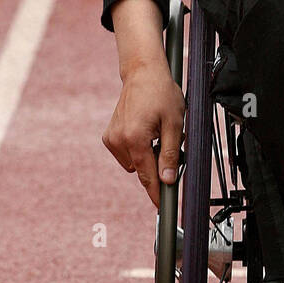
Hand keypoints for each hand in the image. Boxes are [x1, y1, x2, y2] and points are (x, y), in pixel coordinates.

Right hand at [102, 59, 185, 209]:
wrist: (142, 74)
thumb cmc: (161, 94)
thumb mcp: (174, 124)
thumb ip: (171, 154)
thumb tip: (168, 180)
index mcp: (136, 139)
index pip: (148, 176)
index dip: (157, 193)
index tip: (162, 208)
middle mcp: (119, 141)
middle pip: (142, 171)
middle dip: (157, 165)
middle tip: (169, 143)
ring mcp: (111, 139)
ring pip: (134, 164)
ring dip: (147, 156)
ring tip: (156, 133)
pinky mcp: (109, 137)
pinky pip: (127, 155)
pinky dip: (137, 149)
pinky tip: (144, 131)